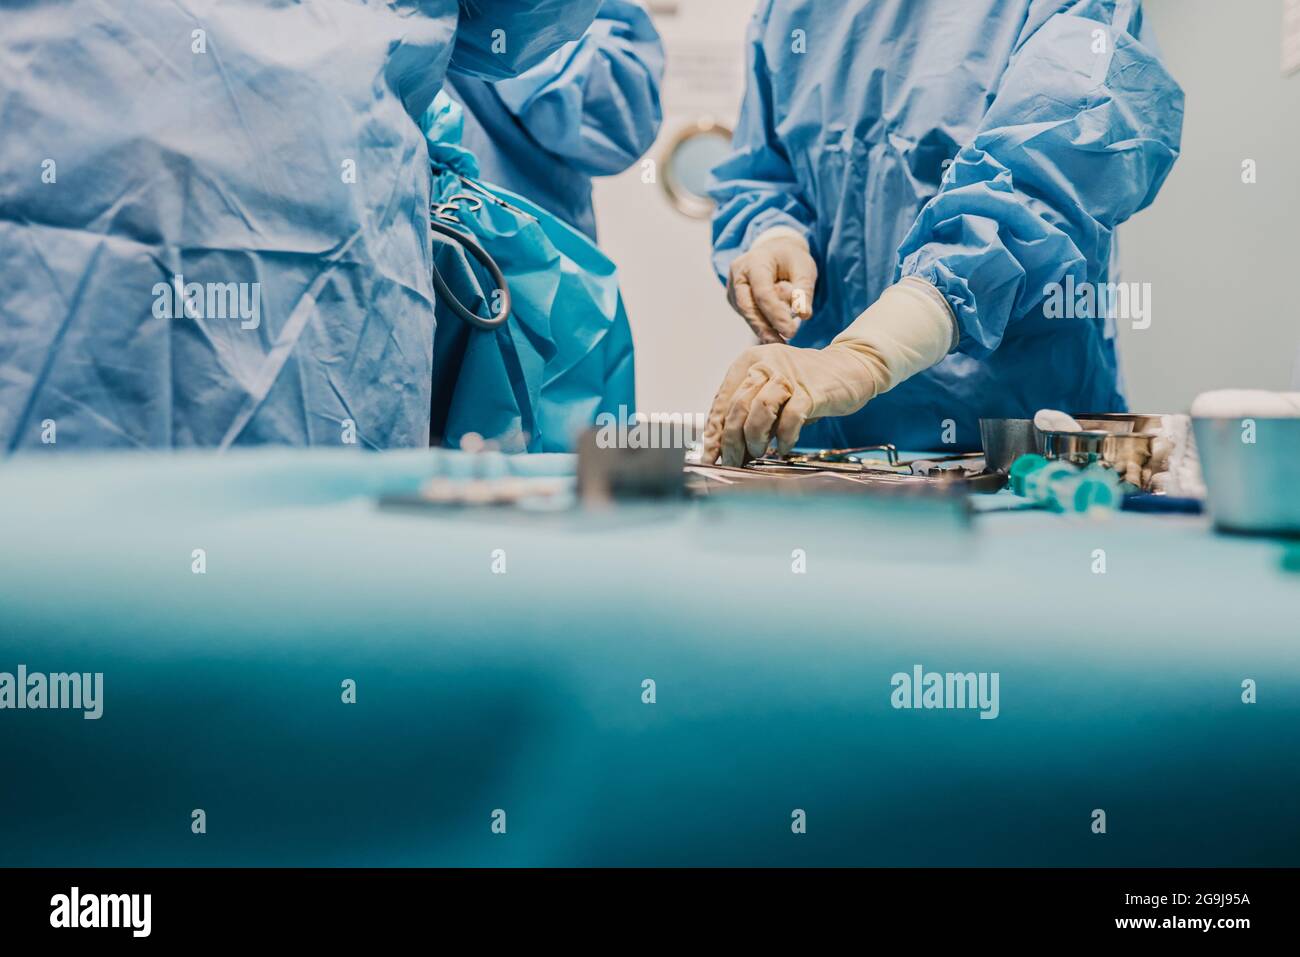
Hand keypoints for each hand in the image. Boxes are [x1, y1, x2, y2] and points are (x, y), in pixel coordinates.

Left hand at [700, 278, 957, 465]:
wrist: (849, 367)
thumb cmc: (805, 384)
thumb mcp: (770, 391)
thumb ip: (748, 412)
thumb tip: (725, 446)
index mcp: (748, 362)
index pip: (722, 400)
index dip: (714, 432)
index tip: (710, 456)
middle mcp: (765, 364)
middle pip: (736, 407)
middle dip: (731, 441)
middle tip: (733, 462)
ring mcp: (788, 376)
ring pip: (759, 411)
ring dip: (755, 439)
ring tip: (758, 455)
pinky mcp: (811, 391)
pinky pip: (790, 419)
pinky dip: (784, 438)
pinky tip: (784, 449)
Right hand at [726, 233, 816, 342]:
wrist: (774, 253)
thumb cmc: (790, 259)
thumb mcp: (804, 268)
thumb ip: (804, 290)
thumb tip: (804, 315)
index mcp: (754, 262)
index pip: (762, 292)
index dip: (776, 314)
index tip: (791, 332)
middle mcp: (737, 276)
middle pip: (748, 308)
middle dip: (764, 329)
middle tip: (781, 345)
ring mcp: (733, 290)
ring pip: (748, 315)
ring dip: (766, 328)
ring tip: (783, 341)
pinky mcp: (736, 302)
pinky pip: (750, 316)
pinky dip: (763, 324)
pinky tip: (776, 331)